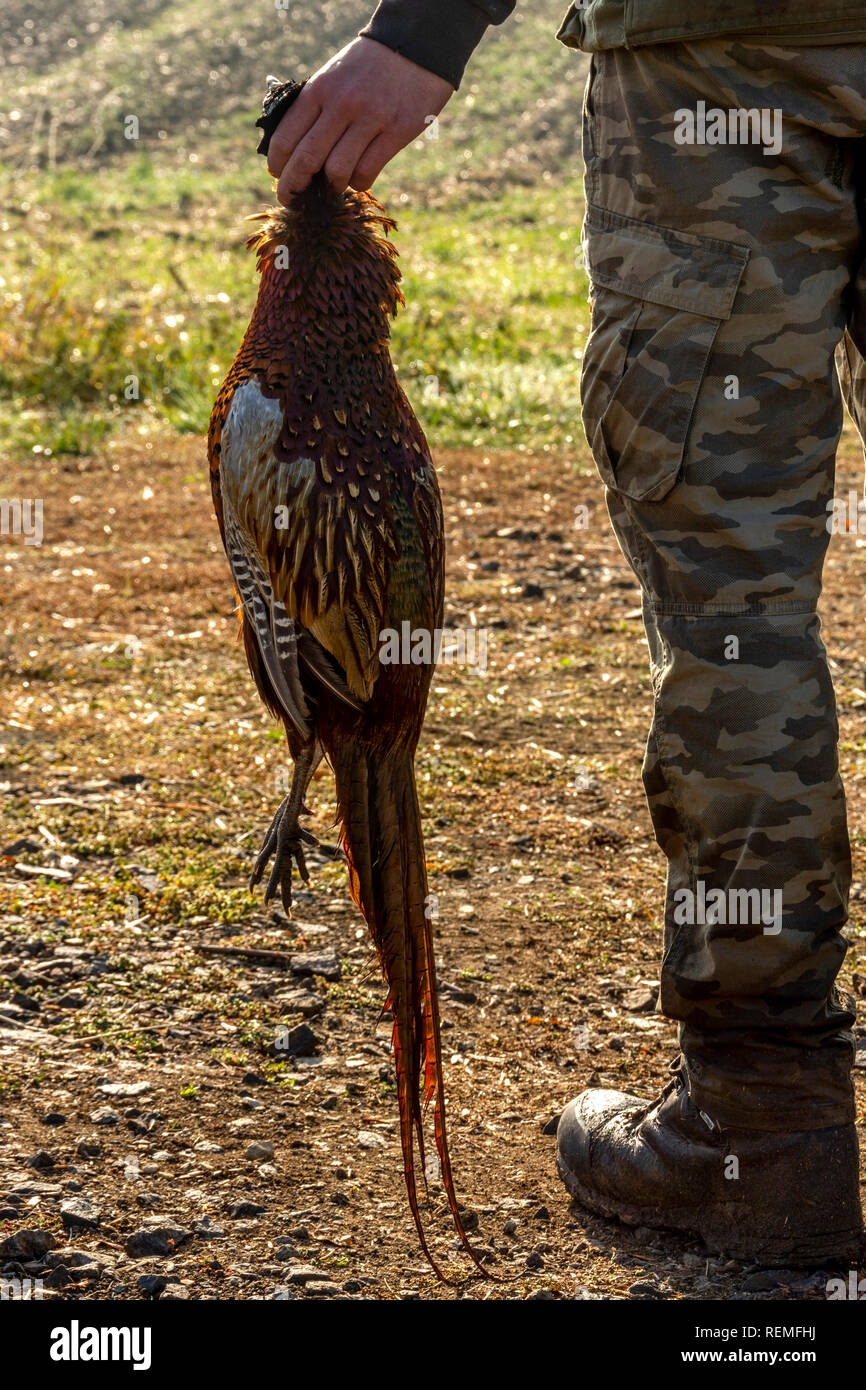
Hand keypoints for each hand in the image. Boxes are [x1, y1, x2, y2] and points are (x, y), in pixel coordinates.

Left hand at [267, 37, 453, 200]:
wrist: (412, 45)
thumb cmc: (367, 68)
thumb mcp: (332, 76)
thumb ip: (314, 107)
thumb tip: (292, 149)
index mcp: (319, 90)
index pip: (286, 137)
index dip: (277, 164)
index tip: (277, 176)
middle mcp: (341, 105)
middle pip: (306, 160)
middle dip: (293, 187)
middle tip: (292, 199)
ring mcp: (369, 119)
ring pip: (337, 171)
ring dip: (331, 187)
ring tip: (333, 185)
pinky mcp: (396, 132)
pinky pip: (367, 173)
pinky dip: (358, 184)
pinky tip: (357, 179)